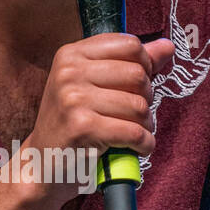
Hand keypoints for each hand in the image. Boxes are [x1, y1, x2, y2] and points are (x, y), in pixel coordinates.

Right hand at [21, 33, 174, 208]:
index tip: (138, 86)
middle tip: (137, 115)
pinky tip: (137, 148)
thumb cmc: (72, 124)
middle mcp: (69, 72)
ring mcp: (73, 99)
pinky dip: (144, 144)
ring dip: (146, 125)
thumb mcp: (94, 86)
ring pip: (138, 105)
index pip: (130, 45)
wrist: (42, 165)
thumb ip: (131, 64)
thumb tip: (168, 46)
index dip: (145, 66)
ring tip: (135, 133)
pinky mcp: (82, 127)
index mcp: (71, 55)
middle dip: (146, 99)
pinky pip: (133, 132)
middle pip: (137, 74)